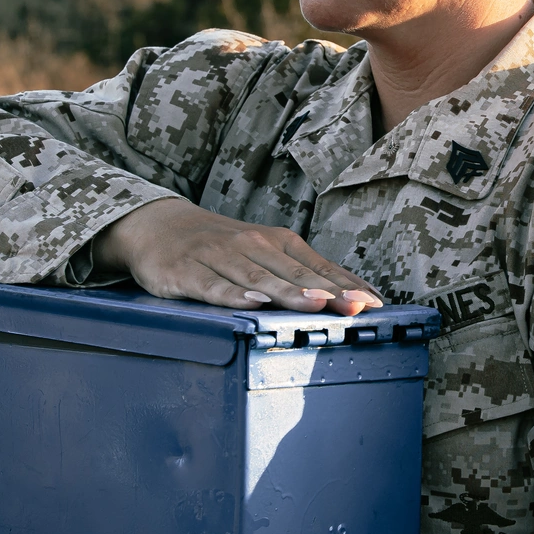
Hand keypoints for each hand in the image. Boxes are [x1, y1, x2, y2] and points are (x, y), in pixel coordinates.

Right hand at [93, 199, 381, 315]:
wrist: (159, 226)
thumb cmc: (222, 246)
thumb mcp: (263, 252)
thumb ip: (301, 274)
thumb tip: (352, 298)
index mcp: (276, 242)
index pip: (318, 266)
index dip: (346, 285)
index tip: (374, 304)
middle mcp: (252, 246)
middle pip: (294, 273)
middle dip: (327, 291)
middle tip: (356, 307)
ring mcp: (220, 258)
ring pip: (259, 278)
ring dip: (289, 292)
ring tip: (315, 304)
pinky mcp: (188, 273)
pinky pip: (213, 286)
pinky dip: (234, 294)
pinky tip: (253, 303)